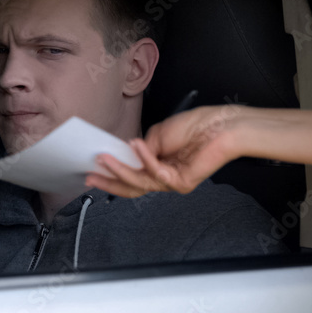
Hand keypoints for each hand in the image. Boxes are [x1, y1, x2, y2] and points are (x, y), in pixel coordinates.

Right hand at [85, 105, 245, 196]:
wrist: (220, 126)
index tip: (94, 168)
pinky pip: (156, 173)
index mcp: (158, 165)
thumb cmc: (195, 126)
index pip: (132, 175)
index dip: (112, 174)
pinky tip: (137, 145)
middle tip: (91, 176)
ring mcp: (172, 182)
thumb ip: (142, 148)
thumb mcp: (157, 134)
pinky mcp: (181, 182)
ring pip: (140, 183)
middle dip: (109, 181)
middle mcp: (164, 177)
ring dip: (120, 170)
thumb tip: (127, 154)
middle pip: (132, 186)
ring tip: (104, 159)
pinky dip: (144, 158)